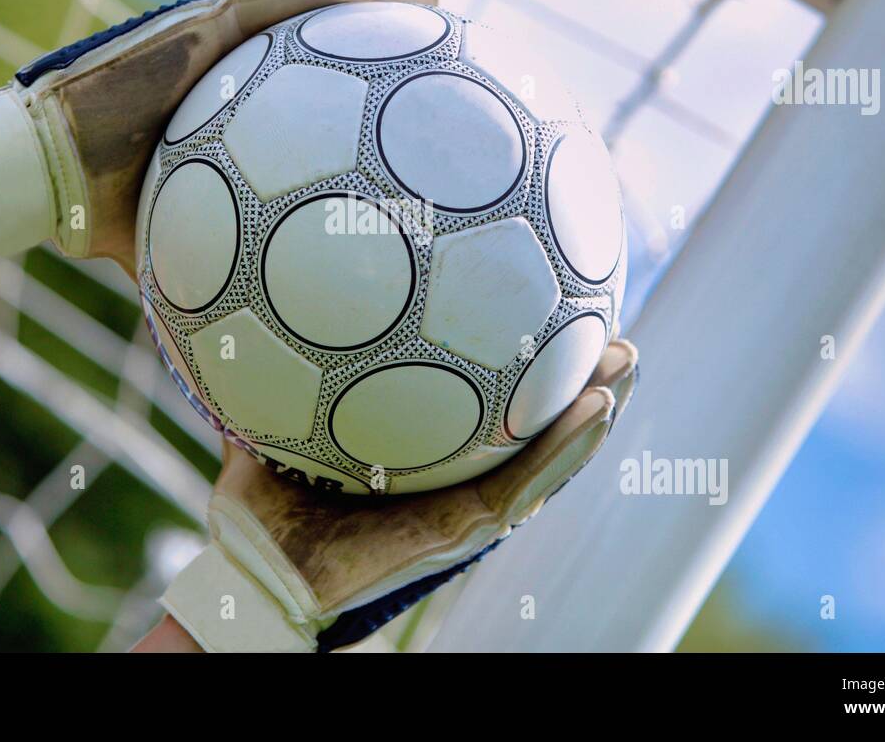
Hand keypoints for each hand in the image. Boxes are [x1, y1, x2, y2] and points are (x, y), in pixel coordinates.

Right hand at [0, 0, 434, 271]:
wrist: (47, 179)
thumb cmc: (108, 219)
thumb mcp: (190, 259)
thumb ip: (228, 292)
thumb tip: (247, 385)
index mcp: (240, 128)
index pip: (319, 105)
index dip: (369, 99)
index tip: (426, 105)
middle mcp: (236, 81)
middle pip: (323, 50)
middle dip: (383, 35)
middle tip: (447, 29)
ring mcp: (216, 46)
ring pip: (305, 8)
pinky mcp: (195, 24)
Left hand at [156, 338, 637, 651]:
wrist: (260, 578)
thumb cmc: (260, 513)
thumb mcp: (270, 426)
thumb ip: (273, 375)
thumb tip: (256, 307)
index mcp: (426, 465)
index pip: (488, 414)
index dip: (525, 374)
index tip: (552, 317)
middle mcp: (457, 485)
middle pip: (534, 429)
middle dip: (576, 382)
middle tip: (611, 332)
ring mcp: (468, 510)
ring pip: (551, 457)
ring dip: (594, 411)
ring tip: (627, 361)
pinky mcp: (468, 532)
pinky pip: (531, 485)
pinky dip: (567, 449)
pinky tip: (596, 406)